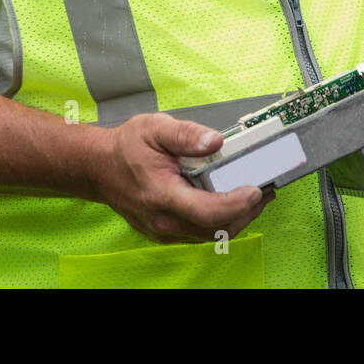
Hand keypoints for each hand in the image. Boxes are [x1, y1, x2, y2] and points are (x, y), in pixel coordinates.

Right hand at [97, 113, 273, 244]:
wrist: (99, 167)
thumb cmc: (126, 148)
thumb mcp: (155, 128)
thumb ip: (186, 134)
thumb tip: (215, 141)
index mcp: (163, 195)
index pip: (209, 212)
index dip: (239, 204)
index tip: (257, 189)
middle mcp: (164, 220)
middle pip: (217, 229)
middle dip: (246, 213)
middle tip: (264, 191)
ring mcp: (164, 229)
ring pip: (211, 235)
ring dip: (237, 219)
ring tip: (255, 197)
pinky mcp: (166, 231)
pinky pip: (200, 234)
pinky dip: (222, 221)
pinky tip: (232, 203)